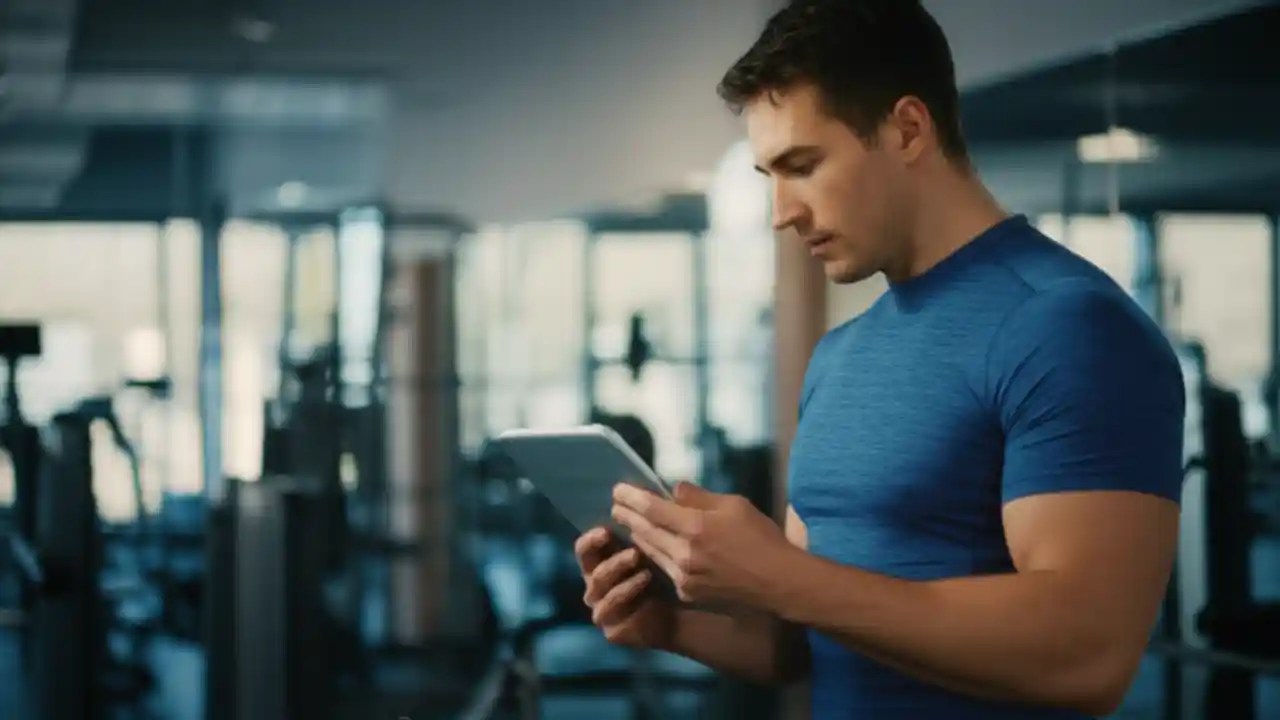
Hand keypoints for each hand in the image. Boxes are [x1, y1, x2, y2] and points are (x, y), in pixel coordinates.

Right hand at [574, 527, 676, 648]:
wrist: (671, 616)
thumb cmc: (653, 579)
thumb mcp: (644, 554)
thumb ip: (634, 534)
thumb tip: (636, 504)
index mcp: (596, 567)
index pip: (582, 551)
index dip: (590, 540)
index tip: (605, 531)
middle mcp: (593, 590)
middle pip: (594, 573)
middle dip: (615, 562)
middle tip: (636, 553)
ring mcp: (600, 612)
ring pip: (604, 593)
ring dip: (625, 580)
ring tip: (646, 572)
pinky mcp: (611, 631)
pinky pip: (614, 613)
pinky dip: (629, 597)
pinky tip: (646, 589)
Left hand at [612, 482, 797, 609]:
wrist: (779, 583)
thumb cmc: (761, 538)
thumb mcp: (735, 505)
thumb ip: (700, 497)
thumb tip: (673, 490)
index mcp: (696, 527)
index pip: (652, 509)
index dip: (632, 498)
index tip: (618, 489)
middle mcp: (684, 553)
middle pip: (646, 531)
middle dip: (628, 516)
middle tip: (615, 506)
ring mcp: (684, 577)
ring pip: (652, 551)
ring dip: (638, 536)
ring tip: (629, 524)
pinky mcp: (687, 593)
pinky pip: (665, 569)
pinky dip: (656, 554)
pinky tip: (652, 547)